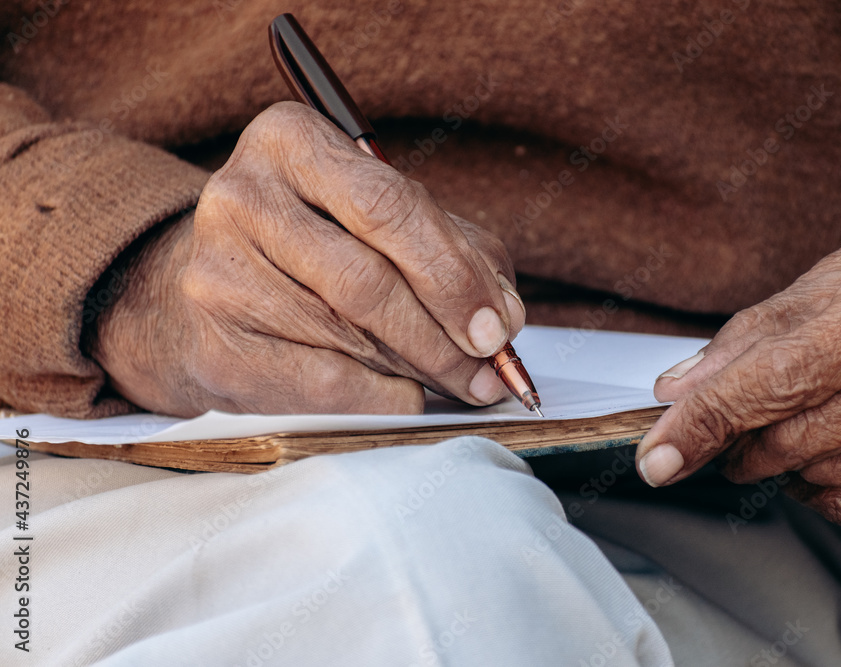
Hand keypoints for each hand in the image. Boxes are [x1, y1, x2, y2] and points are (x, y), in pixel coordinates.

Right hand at [90, 102, 523, 416]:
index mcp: (291, 141)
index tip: (498, 327)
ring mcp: (216, 274)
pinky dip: (383, 397)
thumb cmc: (320, 246)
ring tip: (457, 380)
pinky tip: (408, 395)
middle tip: (488, 371)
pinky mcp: (213, 346)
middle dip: (443, 337)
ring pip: (350, 337)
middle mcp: (243, 197)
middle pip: (368, 280)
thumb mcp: (384, 218)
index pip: (388, 206)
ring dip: (420, 369)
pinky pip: (323, 384)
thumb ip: (457, 251)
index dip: (453, 275)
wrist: (205, 293)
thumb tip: (504, 319)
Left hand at [635, 176, 840, 526]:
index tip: (659, 456)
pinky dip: (838, 484)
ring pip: (831, 478)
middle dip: (745, 440)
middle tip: (741, 422)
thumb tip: (682, 388)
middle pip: (799, 437)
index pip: (778, 377)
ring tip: (814, 415)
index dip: (706, 421)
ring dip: (792, 461)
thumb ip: (757, 333)